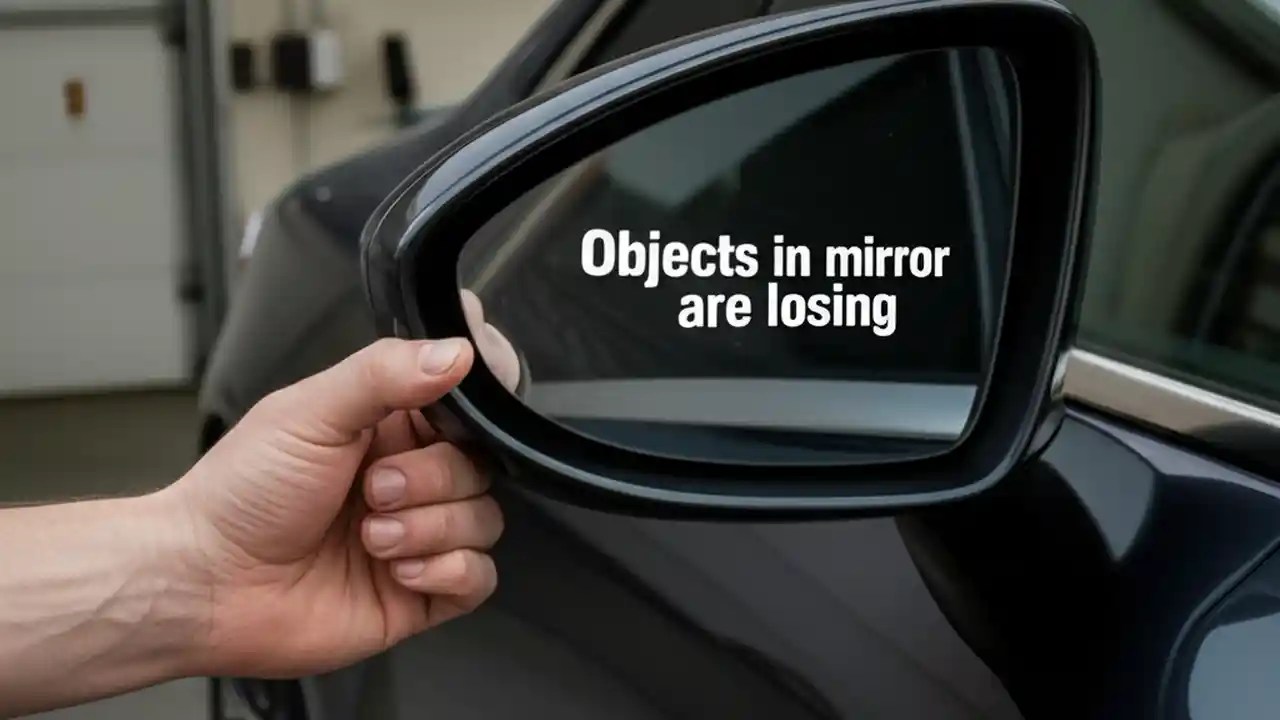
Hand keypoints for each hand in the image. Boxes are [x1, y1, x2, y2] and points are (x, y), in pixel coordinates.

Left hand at [169, 336, 517, 677]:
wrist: (206, 584)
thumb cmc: (239, 495)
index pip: (468, 399)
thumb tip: (458, 351)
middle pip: (481, 464)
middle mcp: (410, 476)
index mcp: (389, 424)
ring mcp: (419, 534)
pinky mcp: (423, 591)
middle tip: (374, 489)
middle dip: (432, 478)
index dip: (476, 404)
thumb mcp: (309, 412)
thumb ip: (385, 373)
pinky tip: (396, 569)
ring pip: (485, 518)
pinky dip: (447, 571)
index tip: (453, 406)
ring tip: (370, 536)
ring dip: (430, 527)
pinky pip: (480, 577)